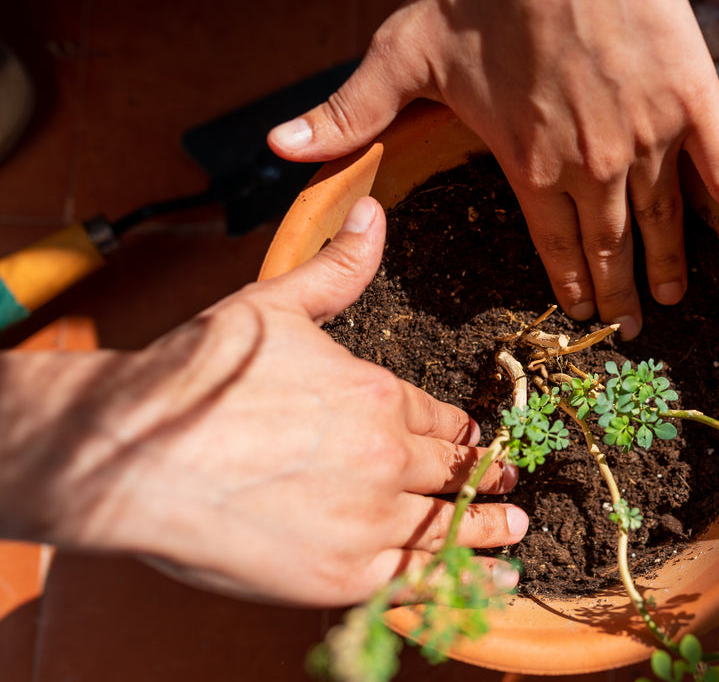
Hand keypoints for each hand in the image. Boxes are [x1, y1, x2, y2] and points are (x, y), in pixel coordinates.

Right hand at [0, 197, 526, 606]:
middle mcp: (385, 459)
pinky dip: (458, 582)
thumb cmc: (194, 378)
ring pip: (448, 528)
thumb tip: (371, 213)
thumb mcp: (271, 305)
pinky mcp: (341, 577)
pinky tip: (485, 582)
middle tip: (507, 482)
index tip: (476, 441)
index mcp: (378, 395)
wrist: (127, 455)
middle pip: (453, 472)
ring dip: (489, 530)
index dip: (461, 431)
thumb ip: (335, 269)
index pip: (440, 419)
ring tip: (515, 534)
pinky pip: (417, 582)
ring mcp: (368, 522)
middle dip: (484, 476)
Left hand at [268, 0, 718, 340]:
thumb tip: (277, 152)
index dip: (568, 286)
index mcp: (529, 166)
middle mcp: (592, 169)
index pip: (554, 248)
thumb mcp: (402, 54)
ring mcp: (647, 140)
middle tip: (628, 327)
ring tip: (674, 299)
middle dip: (617, 294)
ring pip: (665, 224)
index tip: (578, 314)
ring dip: (671, 269)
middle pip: (610, 247)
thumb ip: (347, 113)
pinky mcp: (692, 106)